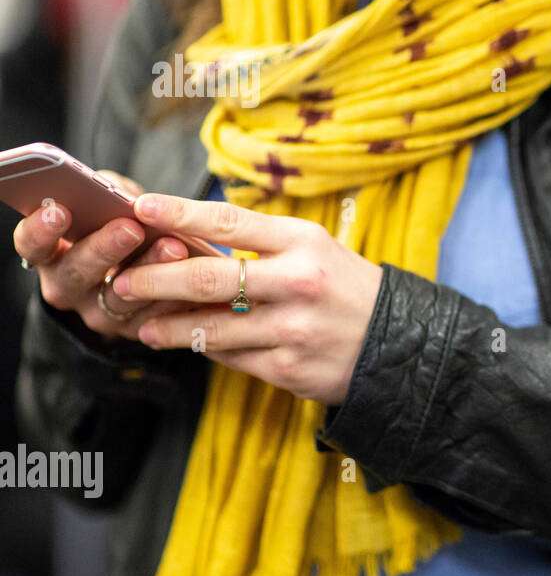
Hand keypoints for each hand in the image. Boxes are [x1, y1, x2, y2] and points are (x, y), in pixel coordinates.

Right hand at [12, 170, 196, 341]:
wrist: (148, 264)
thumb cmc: (122, 222)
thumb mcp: (110, 203)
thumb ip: (107, 193)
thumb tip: (113, 187)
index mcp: (51, 253)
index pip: (33, 245)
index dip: (42, 230)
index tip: (59, 210)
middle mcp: (67, 287)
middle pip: (77, 273)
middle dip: (104, 248)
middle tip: (130, 227)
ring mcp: (99, 312)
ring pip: (120, 298)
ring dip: (148, 271)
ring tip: (173, 246)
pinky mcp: (135, 329)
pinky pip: (154, 318)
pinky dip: (174, 296)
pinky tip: (192, 277)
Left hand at [110, 193, 383, 404]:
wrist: (402, 343)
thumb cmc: (348, 289)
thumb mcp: (316, 251)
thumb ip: (261, 246)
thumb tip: (190, 243)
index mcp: (304, 243)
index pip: (229, 222)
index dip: (179, 214)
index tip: (140, 207)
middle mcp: (298, 282)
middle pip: (207, 277)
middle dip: (155, 279)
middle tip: (124, 281)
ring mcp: (292, 329)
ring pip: (210, 327)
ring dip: (169, 326)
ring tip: (145, 325)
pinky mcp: (288, 368)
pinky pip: (232, 358)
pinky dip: (208, 349)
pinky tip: (194, 344)